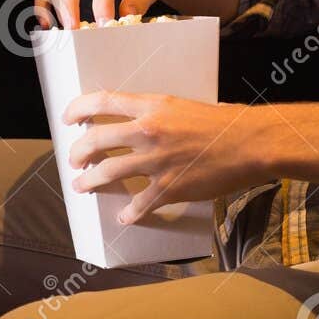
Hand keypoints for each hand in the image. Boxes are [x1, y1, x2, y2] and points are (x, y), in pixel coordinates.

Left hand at [62, 91, 267, 223]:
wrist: (250, 143)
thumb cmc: (223, 121)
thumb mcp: (182, 106)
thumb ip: (156, 113)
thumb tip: (135, 121)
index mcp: (152, 106)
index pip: (102, 101)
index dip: (78, 109)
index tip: (68, 119)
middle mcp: (148, 131)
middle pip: (96, 141)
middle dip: (78, 153)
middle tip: (75, 160)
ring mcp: (157, 161)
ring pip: (108, 173)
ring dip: (89, 182)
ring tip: (82, 186)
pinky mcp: (169, 188)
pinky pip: (139, 204)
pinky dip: (129, 213)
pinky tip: (125, 216)